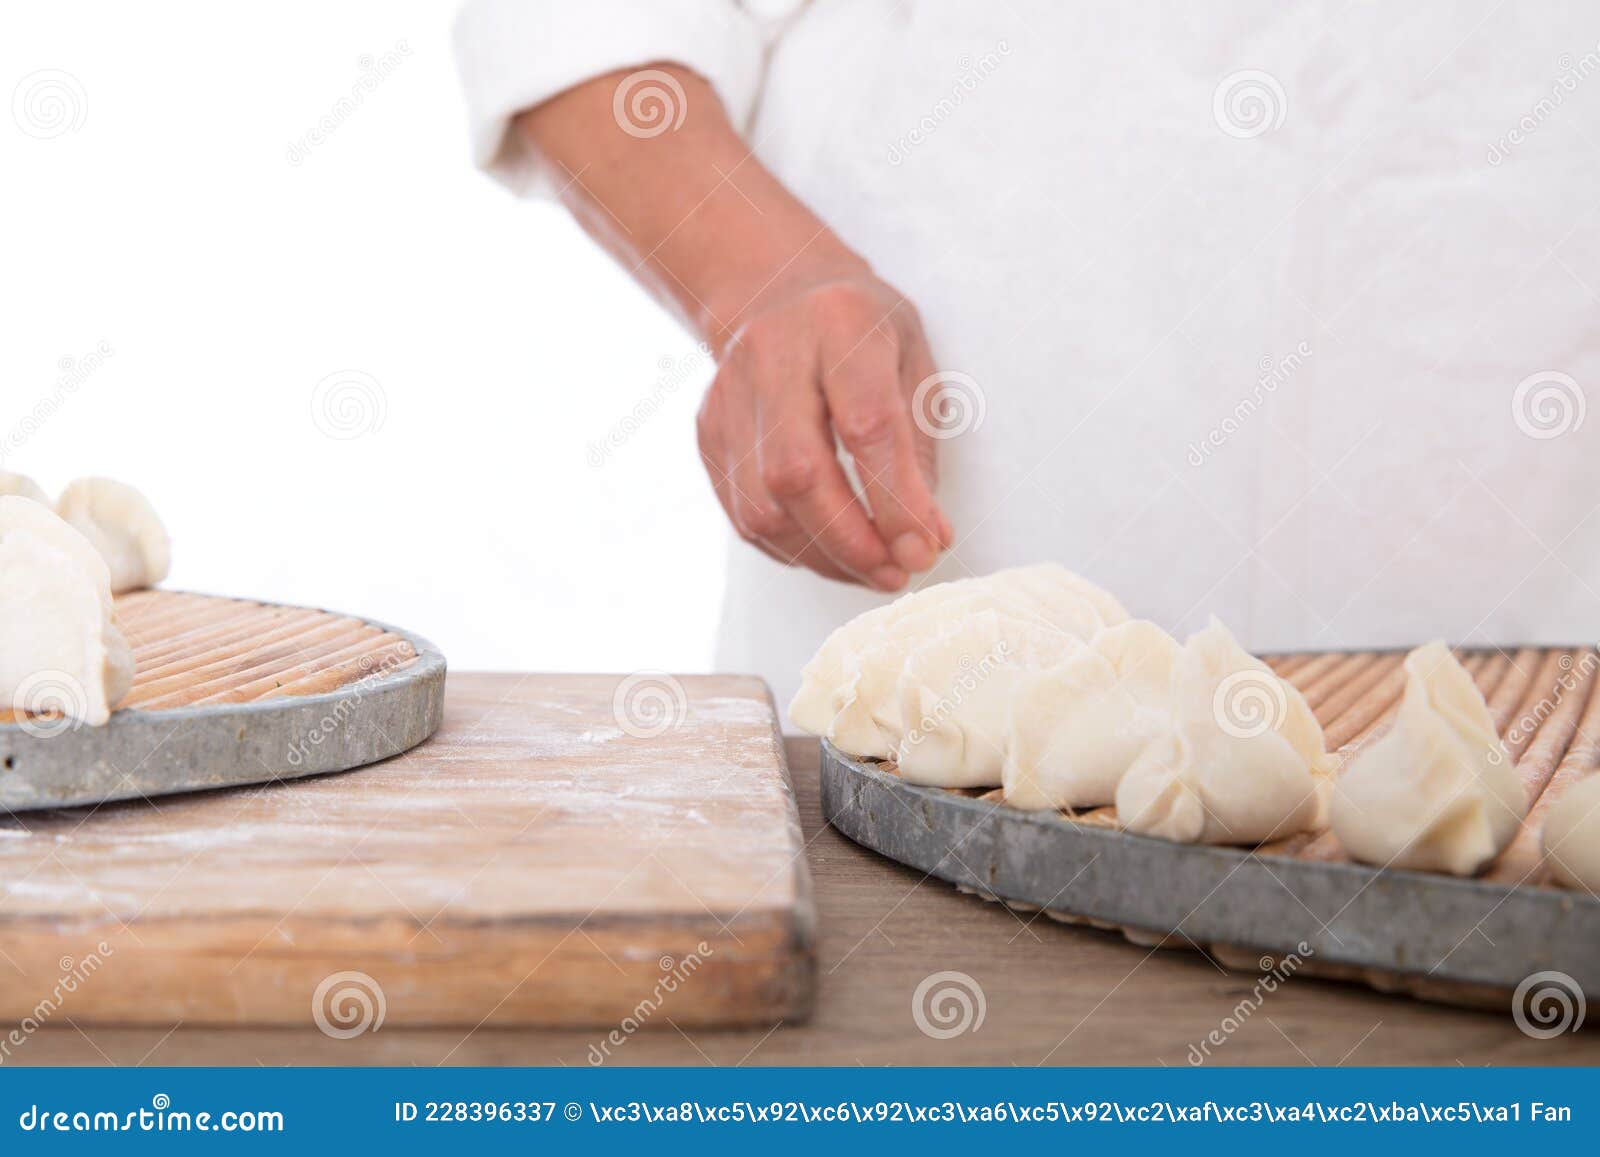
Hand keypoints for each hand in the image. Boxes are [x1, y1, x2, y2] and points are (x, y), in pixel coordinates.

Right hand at [697, 274, 951, 590]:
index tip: (925, 549)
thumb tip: (925, 539)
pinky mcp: (707, 431)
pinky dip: (792, 548)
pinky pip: (743, 514)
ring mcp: (728, 396)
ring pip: (762, 505)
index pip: (865, 426)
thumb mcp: (913, 363)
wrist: (778, 288)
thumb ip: (919, 451)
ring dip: (822, 555)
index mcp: (840, 323)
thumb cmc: (862, 330)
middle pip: (798, 472)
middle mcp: (771, 354)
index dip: (895, 500)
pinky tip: (829, 550)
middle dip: (851, 541)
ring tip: (870, 568)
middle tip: (895, 572)